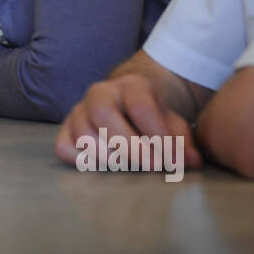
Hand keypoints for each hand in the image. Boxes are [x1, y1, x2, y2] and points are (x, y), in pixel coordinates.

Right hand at [54, 73, 200, 169]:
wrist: (127, 103)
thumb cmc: (152, 117)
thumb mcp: (172, 123)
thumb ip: (182, 142)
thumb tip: (190, 162)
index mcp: (131, 85)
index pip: (141, 106)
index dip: (156, 135)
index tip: (171, 160)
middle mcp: (100, 93)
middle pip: (104, 114)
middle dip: (129, 145)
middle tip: (149, 167)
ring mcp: (79, 110)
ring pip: (82, 133)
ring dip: (107, 156)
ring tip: (128, 168)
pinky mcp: (65, 130)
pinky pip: (63, 147)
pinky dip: (81, 161)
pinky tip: (103, 166)